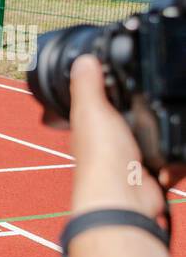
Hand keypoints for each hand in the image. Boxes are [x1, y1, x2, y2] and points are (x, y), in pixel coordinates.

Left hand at [69, 54, 170, 216]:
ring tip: (159, 132)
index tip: (127, 76)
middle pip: (136, 115)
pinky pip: (171, 157)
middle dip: (147, 111)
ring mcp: (132, 155)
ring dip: (163, 134)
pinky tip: (167, 157)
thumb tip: (82, 60)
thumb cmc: (102, 157)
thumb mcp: (92, 110)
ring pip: (157, 135)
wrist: (124, 195)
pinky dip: (175, 158)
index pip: (104, 99)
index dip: (114, 88)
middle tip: (156, 102)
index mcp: (91, 124)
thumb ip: (87, 85)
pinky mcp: (152, 169)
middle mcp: (110, 141)